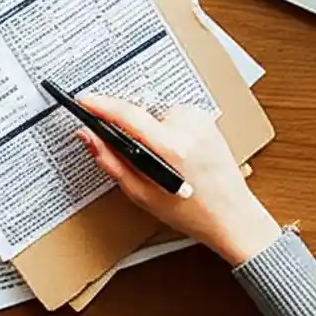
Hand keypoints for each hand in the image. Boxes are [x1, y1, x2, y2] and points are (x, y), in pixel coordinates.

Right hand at [77, 97, 281, 265]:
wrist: (231, 214)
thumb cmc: (192, 211)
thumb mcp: (142, 194)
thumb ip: (111, 162)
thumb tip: (89, 138)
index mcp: (171, 147)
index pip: (127, 114)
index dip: (100, 105)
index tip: (84, 102)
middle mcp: (188, 126)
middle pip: (140, 114)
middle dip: (131, 131)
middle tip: (139, 159)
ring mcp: (199, 119)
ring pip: (156, 115)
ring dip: (151, 132)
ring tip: (165, 163)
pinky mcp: (205, 117)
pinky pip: (172, 116)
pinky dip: (167, 131)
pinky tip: (178, 155)